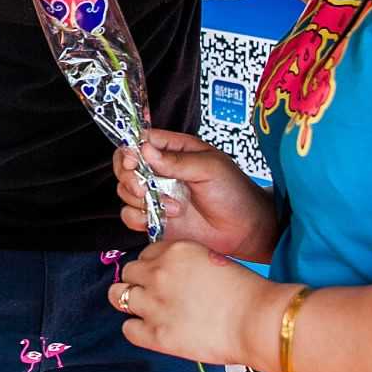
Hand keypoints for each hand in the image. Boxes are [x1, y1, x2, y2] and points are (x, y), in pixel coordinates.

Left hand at [111, 240, 283, 366]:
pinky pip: (128, 328)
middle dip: (139, 282)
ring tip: (148, 311)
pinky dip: (136, 329)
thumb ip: (188, 265)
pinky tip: (152, 331)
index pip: (147, 253)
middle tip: (155, 295)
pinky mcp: (156, 334)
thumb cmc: (247, 294)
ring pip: (118, 295)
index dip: (154, 266)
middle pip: (129, 271)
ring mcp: (154, 304)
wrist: (257, 321)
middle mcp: (158, 273)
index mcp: (174, 251)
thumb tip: (175, 276)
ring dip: (130, 302)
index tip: (164, 278)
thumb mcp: (213, 262)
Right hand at [115, 129, 280, 260]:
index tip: (133, 162)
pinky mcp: (156, 219)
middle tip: (144, 188)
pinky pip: (131, 217)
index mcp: (173, 151)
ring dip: (142, 201)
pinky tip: (165, 219)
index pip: (139, 142)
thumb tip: (145, 149)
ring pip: (125, 192)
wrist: (246, 229)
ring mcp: (157, 196)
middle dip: (130, 178)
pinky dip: (140, 219)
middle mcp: (161, 172)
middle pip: (124, 167)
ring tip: (173, 208)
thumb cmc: (235, 192)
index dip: (129, 151)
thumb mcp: (210, 168)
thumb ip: (176, 161)